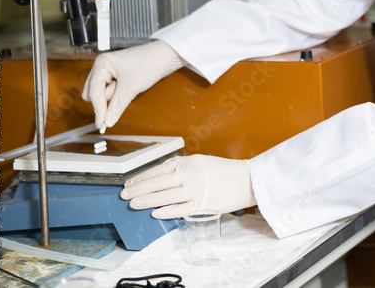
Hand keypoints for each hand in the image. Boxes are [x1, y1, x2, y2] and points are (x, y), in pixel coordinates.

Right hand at [82, 40, 186, 130]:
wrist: (167, 55)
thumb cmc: (150, 64)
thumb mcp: (131, 88)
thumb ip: (116, 107)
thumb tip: (107, 122)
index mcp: (101, 64)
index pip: (93, 92)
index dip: (98, 109)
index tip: (102, 124)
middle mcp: (103, 66)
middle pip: (93, 93)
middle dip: (106, 98)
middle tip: (122, 93)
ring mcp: (110, 70)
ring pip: (103, 93)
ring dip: (114, 95)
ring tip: (129, 85)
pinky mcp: (118, 75)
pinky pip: (112, 90)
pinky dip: (118, 93)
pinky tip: (130, 87)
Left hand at [121, 155, 256, 219]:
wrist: (249, 180)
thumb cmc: (226, 171)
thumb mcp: (203, 162)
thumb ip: (183, 168)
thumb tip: (161, 178)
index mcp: (190, 161)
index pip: (160, 169)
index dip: (143, 176)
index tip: (130, 182)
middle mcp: (192, 174)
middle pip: (159, 182)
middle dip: (139, 189)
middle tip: (124, 194)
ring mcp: (197, 190)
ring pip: (165, 196)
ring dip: (147, 200)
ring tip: (133, 204)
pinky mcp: (203, 204)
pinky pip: (180, 209)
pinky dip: (166, 211)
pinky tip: (155, 213)